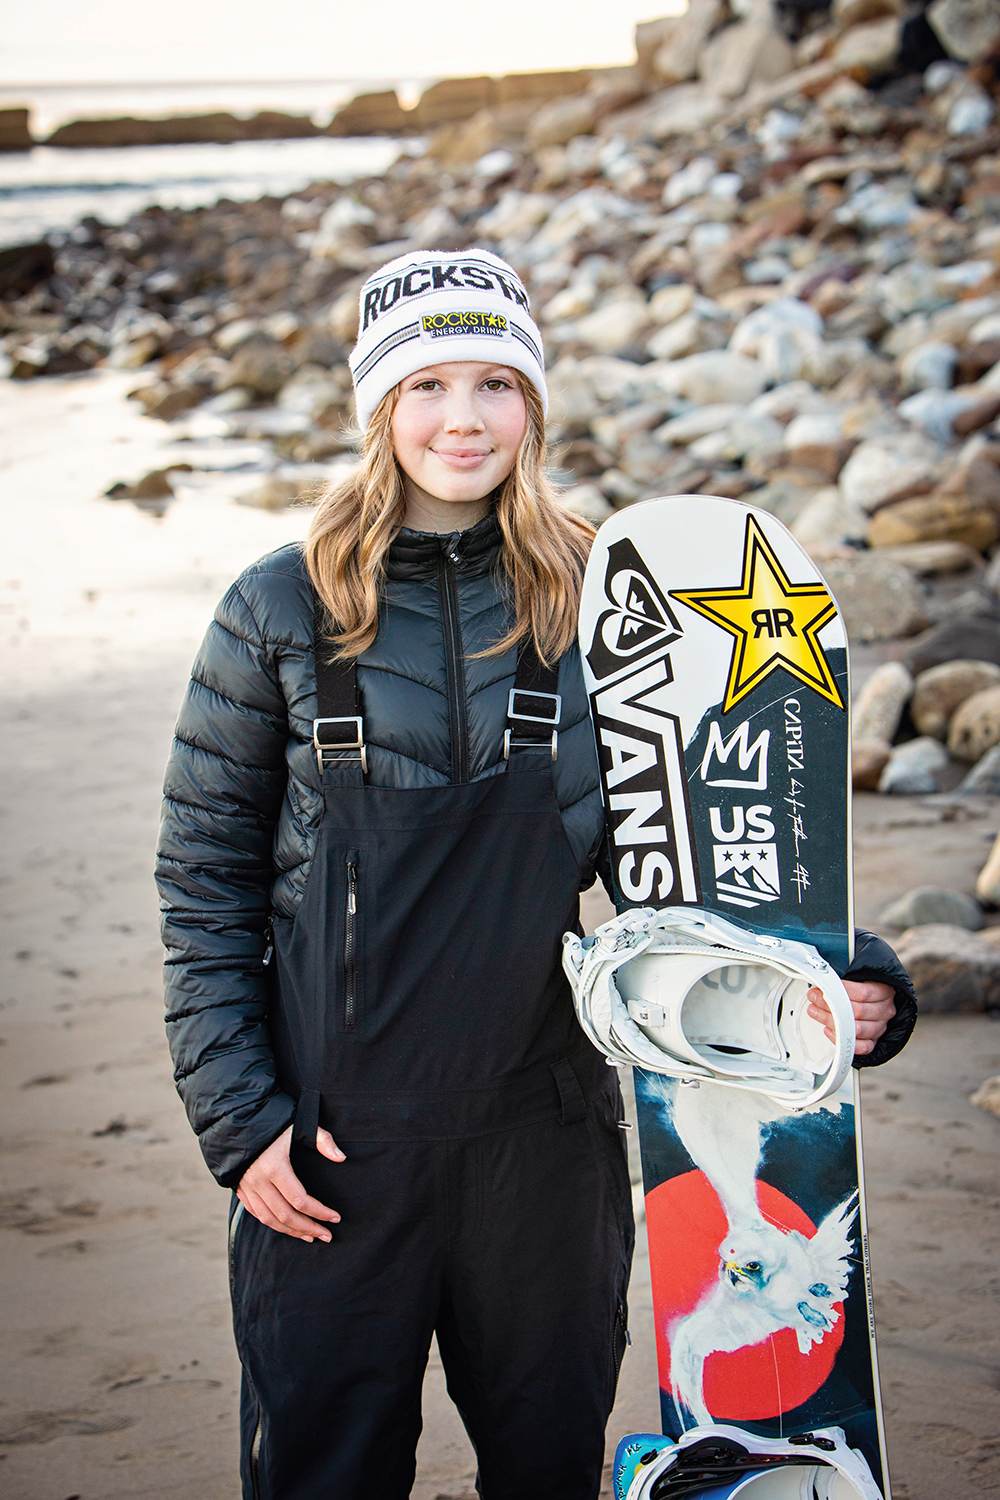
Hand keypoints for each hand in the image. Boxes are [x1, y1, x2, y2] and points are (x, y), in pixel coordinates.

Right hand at [237, 1124, 343, 1241]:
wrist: (236, 1117)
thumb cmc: (272, 1120)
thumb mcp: (299, 1124)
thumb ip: (322, 1139)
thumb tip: (341, 1157)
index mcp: (275, 1167)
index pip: (300, 1200)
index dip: (320, 1212)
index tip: (335, 1218)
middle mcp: (259, 1181)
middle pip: (285, 1215)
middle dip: (308, 1228)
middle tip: (326, 1235)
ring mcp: (247, 1187)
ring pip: (269, 1219)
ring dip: (290, 1231)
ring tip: (309, 1236)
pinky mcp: (240, 1188)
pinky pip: (255, 1213)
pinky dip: (272, 1223)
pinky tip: (285, 1226)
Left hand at [807, 981, 895, 1057]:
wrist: (874, 1001)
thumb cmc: (863, 989)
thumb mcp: (857, 979)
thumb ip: (841, 982)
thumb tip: (820, 983)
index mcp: (884, 991)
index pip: (863, 993)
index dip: (840, 991)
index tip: (823, 988)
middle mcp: (884, 1011)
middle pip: (857, 1012)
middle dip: (830, 1005)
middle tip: (815, 999)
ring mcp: (879, 1027)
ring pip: (856, 1030)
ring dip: (830, 1021)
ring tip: (815, 1012)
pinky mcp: (873, 1041)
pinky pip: (860, 1047)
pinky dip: (842, 1040)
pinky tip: (829, 1030)